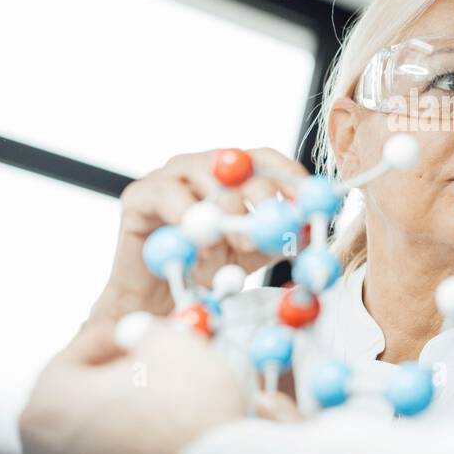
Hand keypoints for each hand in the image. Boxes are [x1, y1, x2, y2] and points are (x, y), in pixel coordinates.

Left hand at [19, 315, 245, 453]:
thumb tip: (135, 333)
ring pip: (95, 419)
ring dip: (124, 400)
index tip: (130, 333)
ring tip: (159, 389)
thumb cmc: (186, 419)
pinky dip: (130, 430)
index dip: (111, 335)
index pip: (73, 351)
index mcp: (49, 403)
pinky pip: (109, 446)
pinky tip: (161, 420)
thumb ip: (138, 327)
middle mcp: (48, 442)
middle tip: (145, 357)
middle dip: (115, 370)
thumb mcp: (167, 341)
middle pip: (80, 388)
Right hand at [92, 148, 310, 320]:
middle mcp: (202, 164)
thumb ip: (282, 238)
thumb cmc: (208, 266)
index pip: (266, 159)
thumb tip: (314, 230)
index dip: (290, 176)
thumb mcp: (254, 253)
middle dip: (259, 200)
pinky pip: (170, 197)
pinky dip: (189, 223)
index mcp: (232, 173)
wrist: (157, 294)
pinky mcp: (140, 193)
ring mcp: (170, 174)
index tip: (308, 203)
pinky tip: (195, 250)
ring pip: (205, 180)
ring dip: (223, 219)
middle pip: (238, 165)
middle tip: (265, 236)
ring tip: (226, 252)